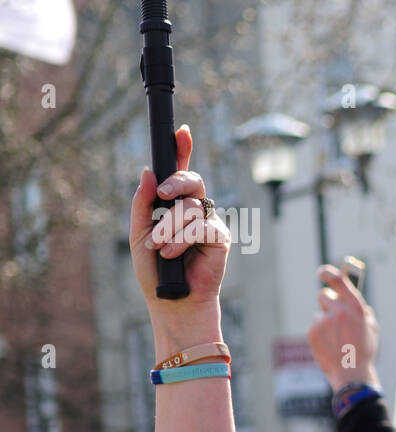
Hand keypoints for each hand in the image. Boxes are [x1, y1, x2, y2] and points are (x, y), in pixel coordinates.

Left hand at [128, 126, 230, 349]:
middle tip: (163, 196)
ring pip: (191, 206)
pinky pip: (201, 225)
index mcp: (174, 207)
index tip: (181, 131)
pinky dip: (182, 239)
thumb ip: (143, 204)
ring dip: (170, 228)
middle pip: (191, 180)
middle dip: (176, 183)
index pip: (179, 173)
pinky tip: (174, 254)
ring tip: (161, 248)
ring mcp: (210, 223)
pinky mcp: (220, 238)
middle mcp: (194, 211)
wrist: (172, 300)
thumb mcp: (139, 233)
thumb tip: (148, 172)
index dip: (182, 150)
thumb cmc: (155, 270)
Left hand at [307, 264, 379, 390]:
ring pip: (319, 313)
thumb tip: (350, 297)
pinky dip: (320, 334)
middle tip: (333, 315)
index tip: (322, 272)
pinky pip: (314, 326)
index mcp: (356, 307)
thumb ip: (362, 311)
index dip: (328, 272)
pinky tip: (329, 345)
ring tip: (335, 338)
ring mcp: (325, 322)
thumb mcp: (371, 328)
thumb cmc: (363, 351)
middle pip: (324, 295)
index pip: (338, 280)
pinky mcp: (313, 332)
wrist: (351, 373)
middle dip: (327, 303)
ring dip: (325, 321)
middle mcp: (339, 311)